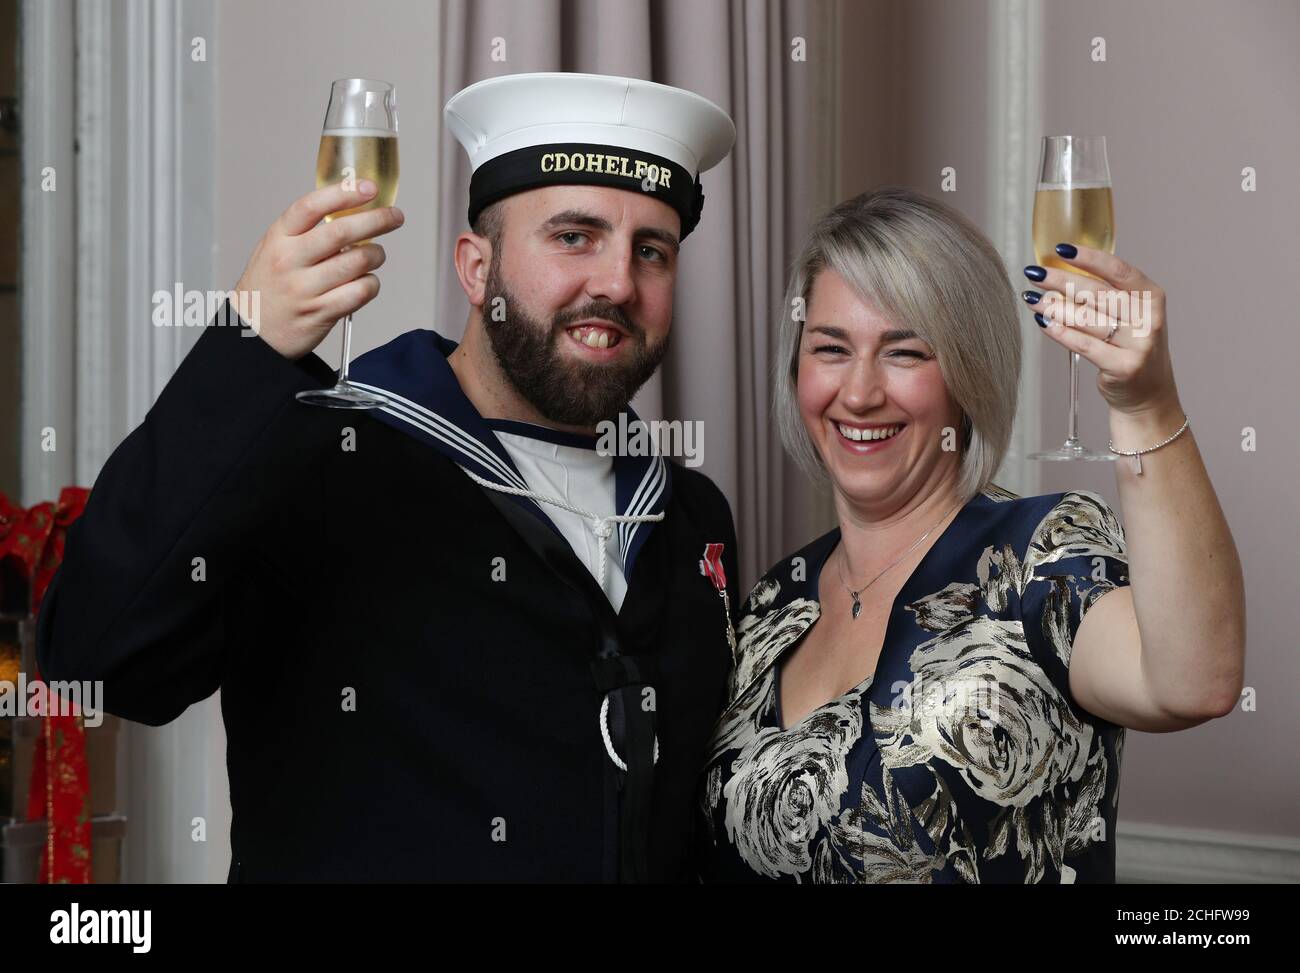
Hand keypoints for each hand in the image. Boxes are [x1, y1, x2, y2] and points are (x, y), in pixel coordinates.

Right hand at [232, 180, 404, 360]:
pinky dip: (371, 284)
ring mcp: (305, 288)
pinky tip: (366, 282)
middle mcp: (290, 260)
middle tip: (394, 216)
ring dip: (376, 255)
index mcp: (278, 238)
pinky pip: (360, 292)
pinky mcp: (322, 313)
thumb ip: (306, 231)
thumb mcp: (274, 249)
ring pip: (357, 262)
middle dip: (377, 220)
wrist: (252, 331)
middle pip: (341, 232)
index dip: (344, 193)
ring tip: (376, 255)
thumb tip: (351, 210)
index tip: (369, 188)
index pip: (311, 206)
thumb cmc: (269, 286)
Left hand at [1024, 243, 1179, 416]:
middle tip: (1034, 273)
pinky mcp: (1124, 366)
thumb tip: (1059, 272)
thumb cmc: (1130, 348)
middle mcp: (1149, 319)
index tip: (1060, 250)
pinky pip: (1084, 345)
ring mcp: (1139, 344)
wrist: (1148, 393)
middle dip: (1060, 281)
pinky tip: (1043, 322)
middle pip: (1097, 293)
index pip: (1119, 270)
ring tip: (1032, 299)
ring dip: (1054, 307)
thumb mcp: (1129, 316)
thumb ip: (1105, 295)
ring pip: (1087, 318)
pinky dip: (1061, 332)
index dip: (1089, 258)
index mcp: (1152, 298)